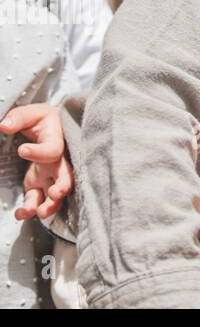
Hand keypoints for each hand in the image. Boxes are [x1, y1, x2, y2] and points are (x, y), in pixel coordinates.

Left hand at [1, 104, 72, 220]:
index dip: (39, 152)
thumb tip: (4, 125)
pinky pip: (38, 200)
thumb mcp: (32, 113)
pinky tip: (21, 213)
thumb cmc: (44, 121)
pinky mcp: (39, 185)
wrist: (54, 128)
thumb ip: (19, 117)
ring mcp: (50, 175)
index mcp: (57, 141)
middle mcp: (58, 161)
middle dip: (63, 186)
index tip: (22, 150)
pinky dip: (31, 209)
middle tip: (56, 192)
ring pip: (56, 194)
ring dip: (50, 205)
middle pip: (67, 176)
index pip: (53, 149)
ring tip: (40, 212)